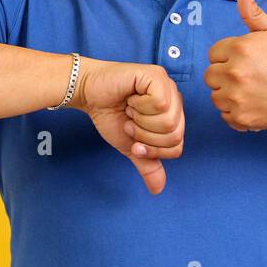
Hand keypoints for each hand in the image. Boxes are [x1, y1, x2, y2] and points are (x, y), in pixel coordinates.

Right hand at [75, 59, 184, 194]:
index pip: (177, 146)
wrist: (89, 95)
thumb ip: (147, 164)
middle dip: (145, 136)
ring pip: (168, 121)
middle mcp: (174, 98)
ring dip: (141, 121)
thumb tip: (158, 190)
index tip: (133, 138)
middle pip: (174, 135)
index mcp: (173, 114)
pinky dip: (139, 107)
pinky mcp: (156, 76)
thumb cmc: (111, 115)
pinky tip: (131, 98)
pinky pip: (160, 103)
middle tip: (130, 122)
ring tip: (130, 110)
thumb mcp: (131, 146)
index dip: (152, 149)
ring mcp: (167, 85)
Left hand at [203, 0, 266, 130]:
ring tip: (251, 90)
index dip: (228, 56)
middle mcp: (235, 73)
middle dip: (225, 75)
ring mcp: (237, 98)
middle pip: (210, 75)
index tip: (247, 60)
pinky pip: (224, 115)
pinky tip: (252, 104)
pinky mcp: (242, 119)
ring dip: (228, 94)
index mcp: (239, 48)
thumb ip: (252, 12)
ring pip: (215, 96)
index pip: (213, 53)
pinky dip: (234, 112)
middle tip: (249, 76)